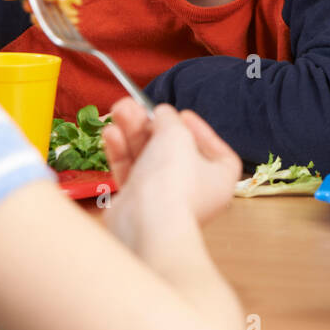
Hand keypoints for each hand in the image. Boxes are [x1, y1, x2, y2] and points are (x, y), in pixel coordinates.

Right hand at [102, 99, 241, 234]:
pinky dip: (122, 152)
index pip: (213, 150)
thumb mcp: (177, 135)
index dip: (199, 129)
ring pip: (148, 158)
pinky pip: (131, 172)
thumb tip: (163, 114)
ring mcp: (164, 198)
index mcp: (219, 179)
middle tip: (133, 105)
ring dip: (132, 132)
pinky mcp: (137, 205)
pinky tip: (111, 132)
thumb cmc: (173, 181)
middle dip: (151, 125)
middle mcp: (194, 191)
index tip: (182, 114)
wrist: (146, 225)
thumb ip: (170, 120)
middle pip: (172, 149)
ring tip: (118, 110)